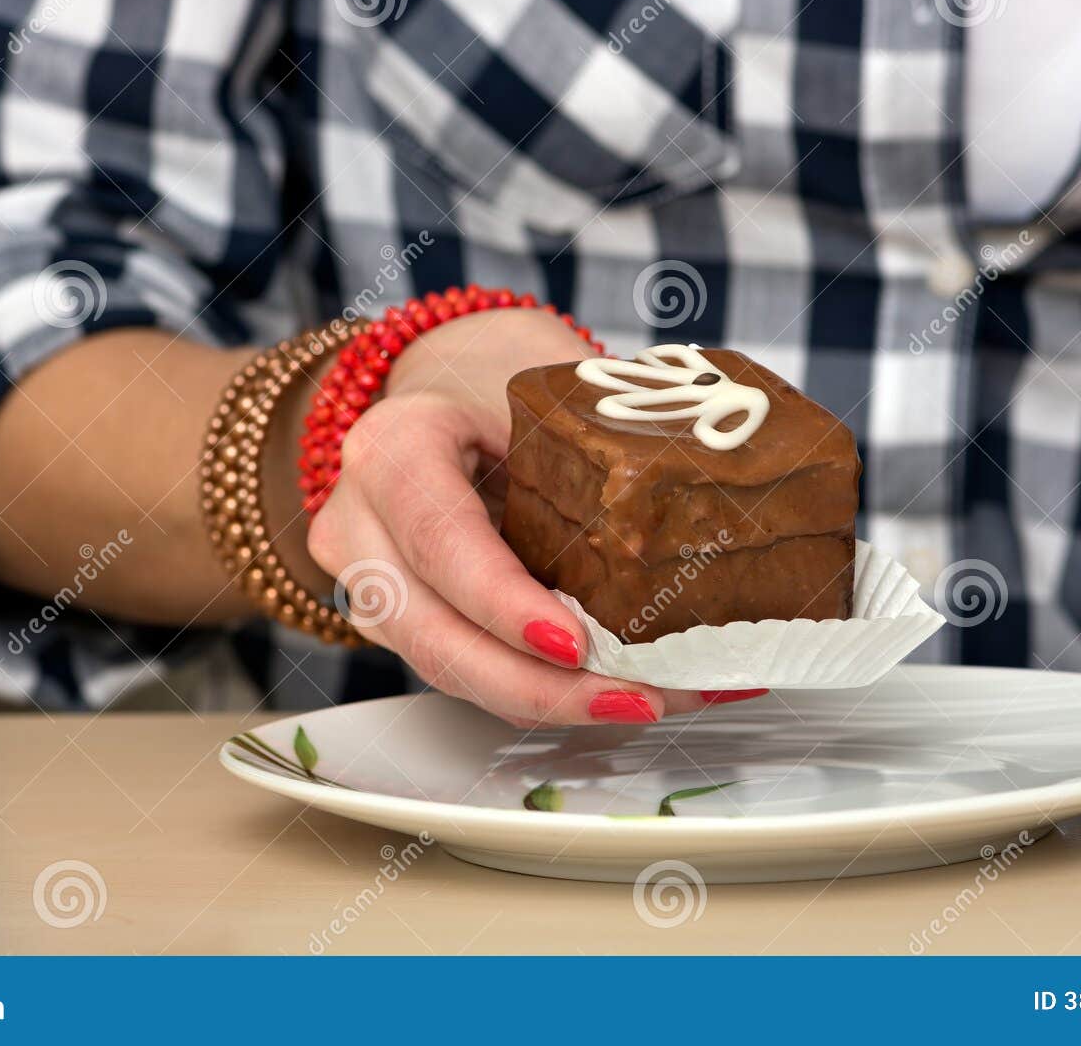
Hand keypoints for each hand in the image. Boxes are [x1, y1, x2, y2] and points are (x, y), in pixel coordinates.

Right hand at [306, 309, 711, 726]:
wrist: (433, 392)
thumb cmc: (490, 378)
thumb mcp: (535, 387)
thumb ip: (594, 439)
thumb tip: (716, 495)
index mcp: (393, 451)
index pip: (441, 541)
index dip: (505, 604)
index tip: (575, 646)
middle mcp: (365, 528)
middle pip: (439, 638)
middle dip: (544, 689)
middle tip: (642, 699)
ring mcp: (375, 586)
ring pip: (456, 672)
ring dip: (560, 702)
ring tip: (661, 700)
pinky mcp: (407, 622)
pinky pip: (473, 668)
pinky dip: (548, 690)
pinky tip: (628, 692)